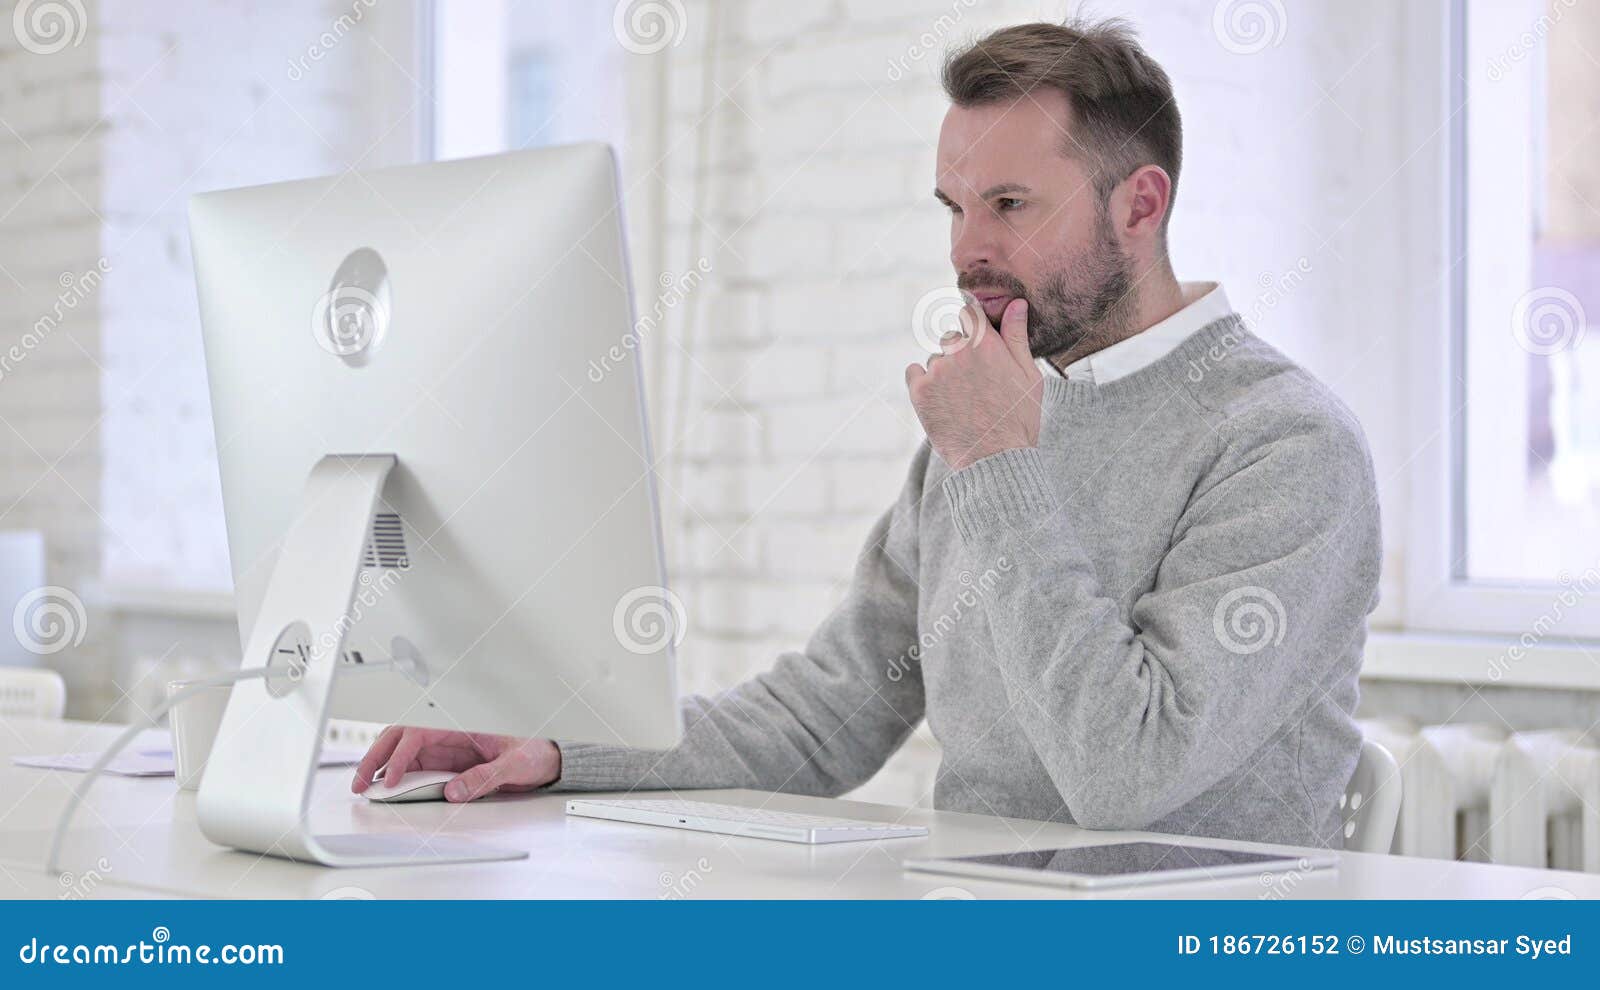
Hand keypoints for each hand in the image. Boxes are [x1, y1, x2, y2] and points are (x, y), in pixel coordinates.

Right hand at [351, 726, 560, 802]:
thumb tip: (454, 791)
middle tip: (359, 782)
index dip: (400, 756)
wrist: (548, 759)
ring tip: (364, 787)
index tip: (390, 779)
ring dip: (380, 767)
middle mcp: (449, 733)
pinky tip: (384, 789)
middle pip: (401, 738)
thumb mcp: (515, 764)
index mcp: (463, 724)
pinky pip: (414, 768)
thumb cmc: (536, 751)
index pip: (418, 734)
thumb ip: (486, 777)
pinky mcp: (446, 763)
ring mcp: (445, 748)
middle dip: (375, 757)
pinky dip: (395, 777)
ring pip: (402, 752)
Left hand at [905, 297, 1042, 471]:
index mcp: (986, 342)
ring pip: (935, 359)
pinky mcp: (919, 391)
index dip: (973, 325)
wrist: (996, 458)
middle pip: (952, 337)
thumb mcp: (1028, 375)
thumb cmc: (1018, 419)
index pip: (969, 311)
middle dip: (960, 353)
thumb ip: (1017, 336)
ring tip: (962, 400)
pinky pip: (914, 373)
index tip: (977, 339)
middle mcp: (958, 351)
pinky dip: (923, 384)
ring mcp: (936, 370)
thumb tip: (1016, 304)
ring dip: (943, 372)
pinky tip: (941, 401)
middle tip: (974, 383)